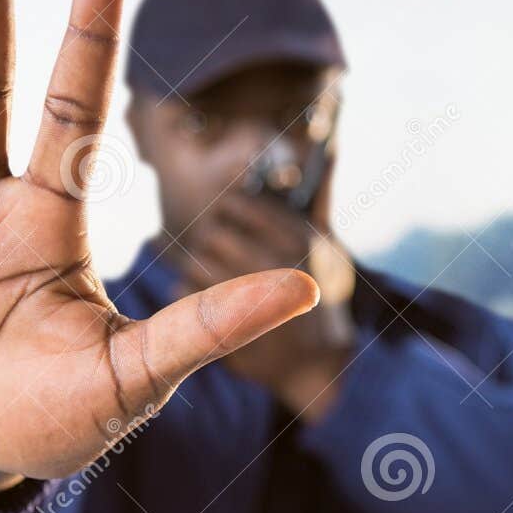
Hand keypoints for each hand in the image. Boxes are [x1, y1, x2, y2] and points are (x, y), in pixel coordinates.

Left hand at [171, 191, 355, 420]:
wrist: (318, 368)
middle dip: (210, 238)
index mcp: (297, 242)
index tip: (228, 212)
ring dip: (196, 264)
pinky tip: (204, 298)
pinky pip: (183, 297)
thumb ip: (321, 195)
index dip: (228, 207)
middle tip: (215, 244)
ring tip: (210, 270)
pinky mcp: (222, 334)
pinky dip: (187, 293)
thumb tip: (329, 145)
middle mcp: (273, 270)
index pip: (237, 205)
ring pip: (193, 264)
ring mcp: (246, 305)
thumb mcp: (330, 245)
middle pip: (210, 234)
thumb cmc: (323, 297)